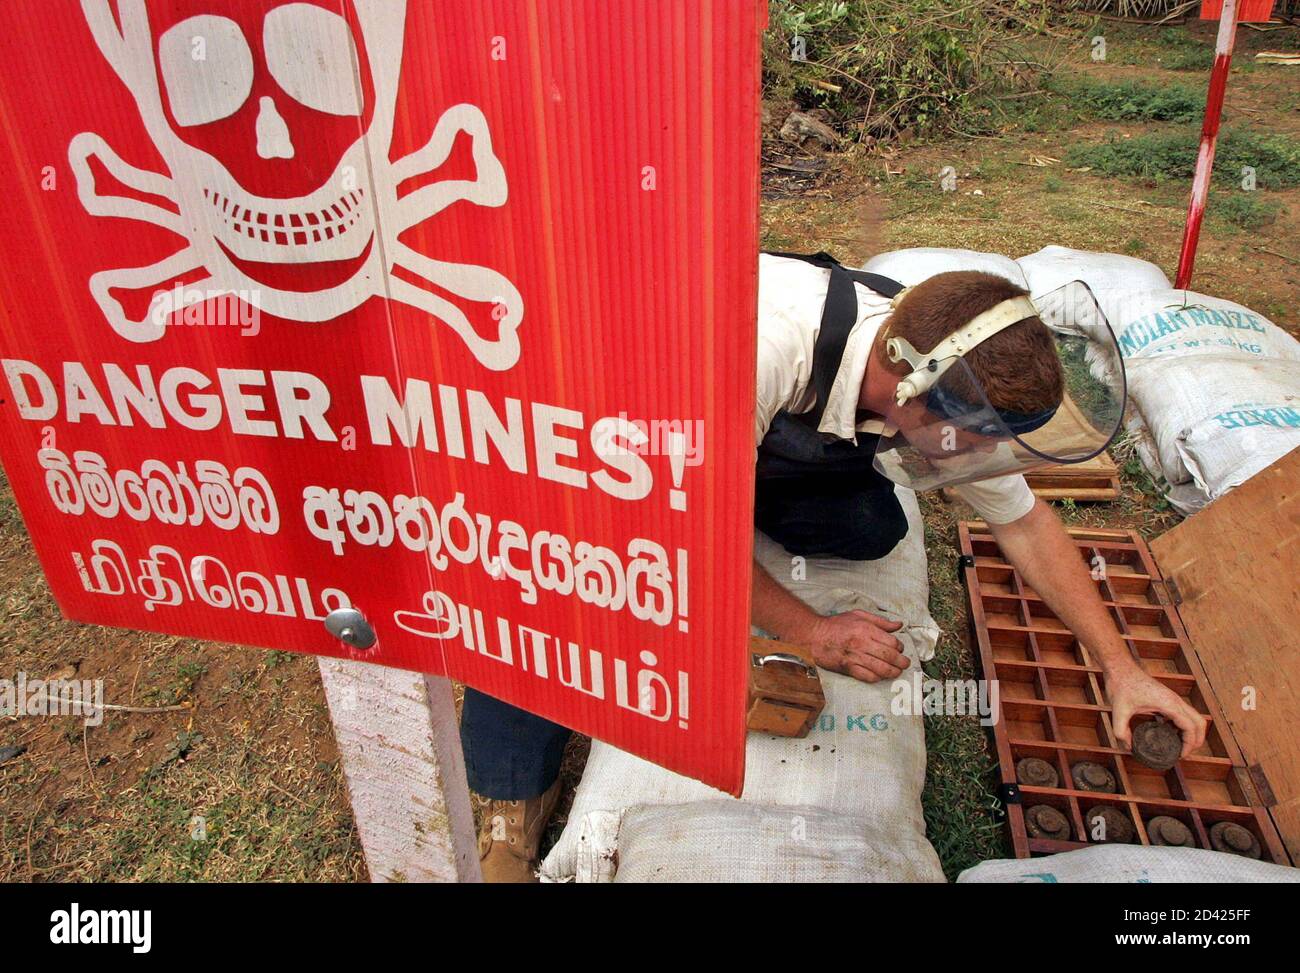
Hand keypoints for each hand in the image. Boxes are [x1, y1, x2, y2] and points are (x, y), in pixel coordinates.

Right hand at [791, 609, 908, 683]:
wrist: (814, 635)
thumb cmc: (836, 625)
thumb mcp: (858, 615)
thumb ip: (880, 621)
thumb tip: (898, 625)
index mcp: (866, 629)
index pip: (891, 641)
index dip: (899, 647)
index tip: (899, 649)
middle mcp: (862, 643)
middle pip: (889, 656)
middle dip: (901, 662)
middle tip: (905, 664)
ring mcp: (855, 657)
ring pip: (881, 669)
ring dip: (893, 672)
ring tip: (897, 672)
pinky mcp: (848, 668)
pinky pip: (868, 677)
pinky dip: (877, 678)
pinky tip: (880, 676)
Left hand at [1106, 666, 1207, 757]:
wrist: (1120, 667)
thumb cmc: (1122, 684)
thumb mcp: (1119, 711)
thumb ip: (1121, 732)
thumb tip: (1128, 747)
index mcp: (1169, 704)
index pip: (1190, 727)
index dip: (1190, 744)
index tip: (1181, 755)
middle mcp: (1175, 700)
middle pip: (1199, 722)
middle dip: (1197, 740)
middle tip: (1185, 753)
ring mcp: (1172, 698)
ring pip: (1193, 717)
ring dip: (1192, 732)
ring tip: (1180, 746)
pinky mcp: (1167, 697)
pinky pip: (1183, 713)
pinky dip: (1183, 724)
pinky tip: (1169, 733)